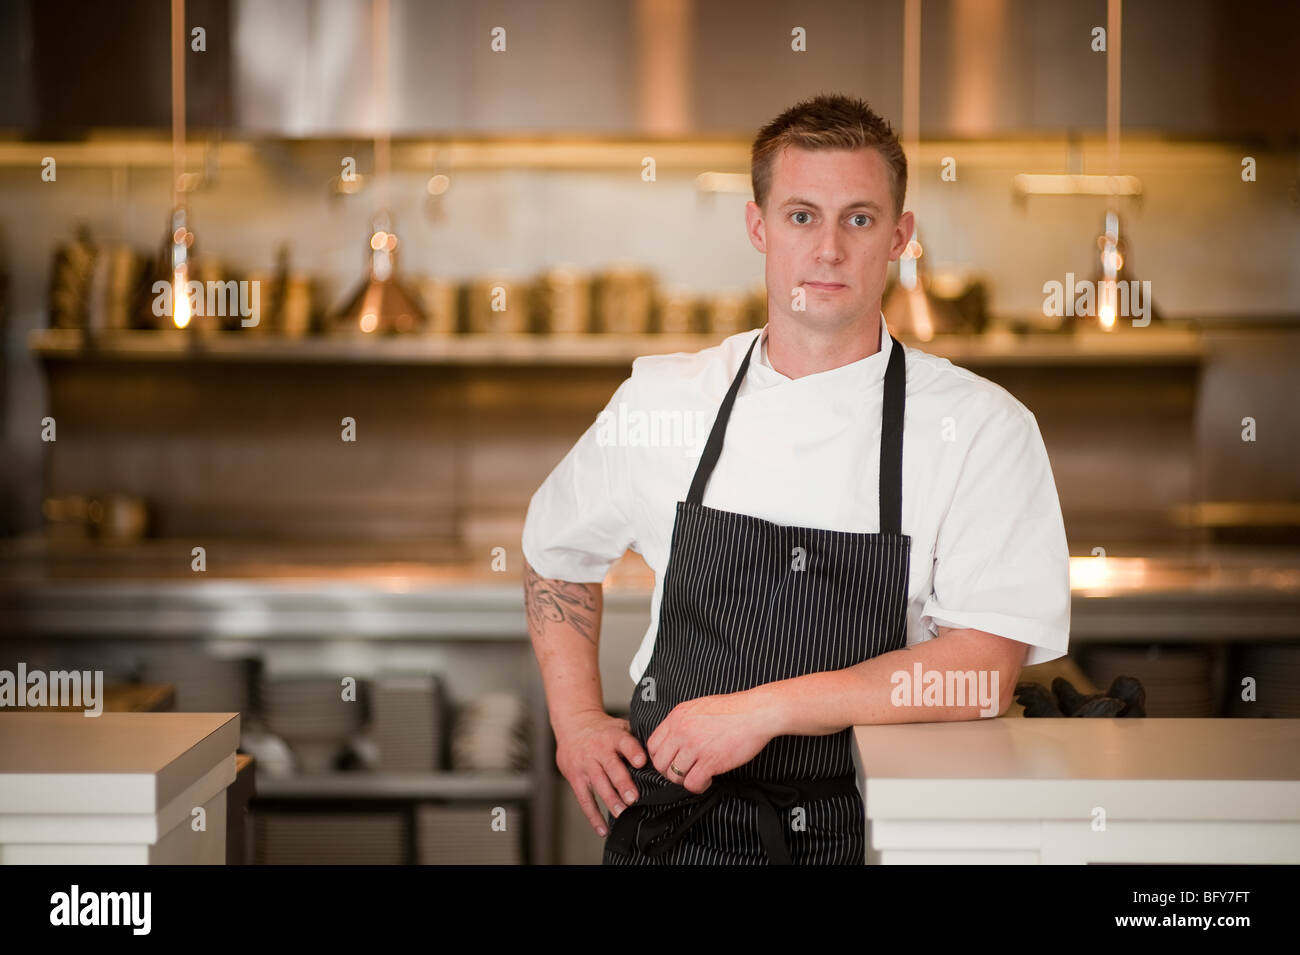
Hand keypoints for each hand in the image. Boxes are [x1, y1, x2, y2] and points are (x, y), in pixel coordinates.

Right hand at [554, 709, 647, 836]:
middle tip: (633, 798)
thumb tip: (663, 754)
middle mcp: (599, 750)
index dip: (633, 751)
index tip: (641, 761)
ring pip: (598, 784)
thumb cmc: (603, 730)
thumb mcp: (620, 726)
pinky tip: (603, 829)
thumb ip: (637, 739)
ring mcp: (586, 765)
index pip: (624, 743)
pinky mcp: (575, 778)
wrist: (573, 724)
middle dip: (622, 783)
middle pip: (611, 767)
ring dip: (610, 799)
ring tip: (621, 813)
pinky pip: (584, 799)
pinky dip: (593, 816)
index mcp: (614, 737)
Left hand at [646, 690, 780, 793]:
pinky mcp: (710, 760)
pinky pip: (692, 783)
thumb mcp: (699, 707)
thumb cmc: (733, 709)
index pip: (652, 744)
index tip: (670, 761)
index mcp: (677, 716)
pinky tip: (708, 780)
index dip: (660, 757)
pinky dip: (698, 786)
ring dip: (685, 780)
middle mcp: (682, 731)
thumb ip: (683, 721)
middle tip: (683, 772)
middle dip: (670, 772)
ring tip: (698, 776)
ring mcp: (695, 746)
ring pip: (674, 775)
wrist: (756, 712)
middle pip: (659, 763)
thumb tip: (674, 738)